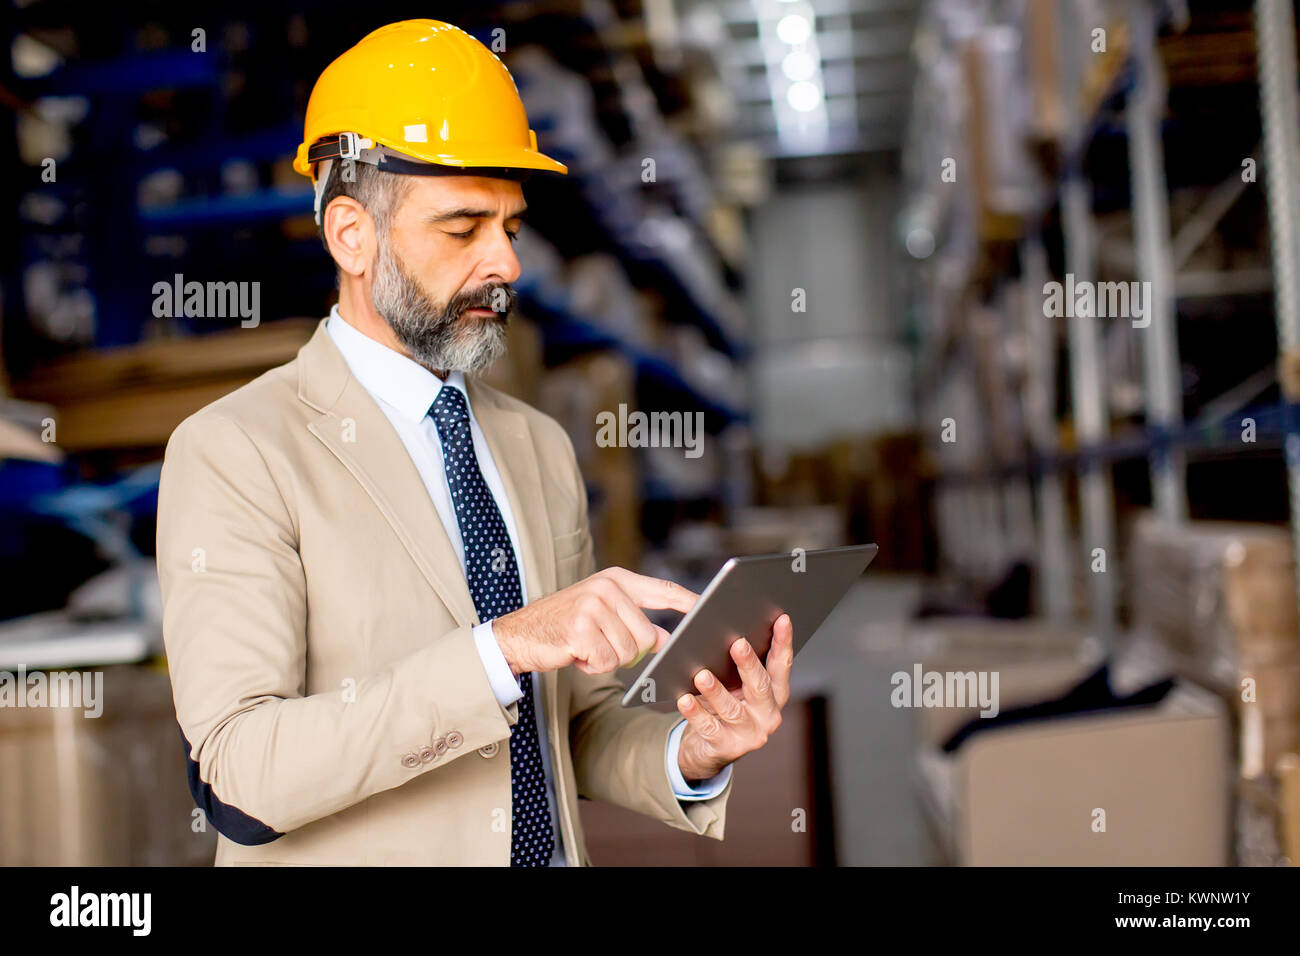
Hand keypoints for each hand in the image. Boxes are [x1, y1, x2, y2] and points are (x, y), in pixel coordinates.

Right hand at [493, 567, 697, 675]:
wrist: (520, 634)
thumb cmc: (565, 626)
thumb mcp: (602, 615)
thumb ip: (635, 622)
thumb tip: (665, 640)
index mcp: (616, 580)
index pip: (662, 589)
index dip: (687, 601)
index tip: (707, 607)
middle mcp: (607, 588)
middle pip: (647, 635)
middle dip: (628, 650)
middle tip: (601, 644)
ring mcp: (593, 606)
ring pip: (628, 652)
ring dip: (608, 659)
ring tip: (586, 646)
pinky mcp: (581, 629)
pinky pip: (608, 662)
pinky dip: (594, 666)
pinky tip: (576, 653)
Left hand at [675, 613, 793, 782]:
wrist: (710, 750)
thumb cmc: (724, 707)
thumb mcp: (737, 687)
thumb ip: (739, 667)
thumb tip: (727, 630)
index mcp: (775, 694)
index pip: (781, 665)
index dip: (783, 642)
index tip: (782, 619)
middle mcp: (768, 715)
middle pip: (760, 686)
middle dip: (748, 664)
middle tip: (737, 644)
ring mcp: (750, 734)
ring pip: (732, 709)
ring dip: (716, 691)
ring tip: (702, 675)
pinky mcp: (727, 748)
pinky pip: (708, 728)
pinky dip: (695, 713)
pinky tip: (684, 700)